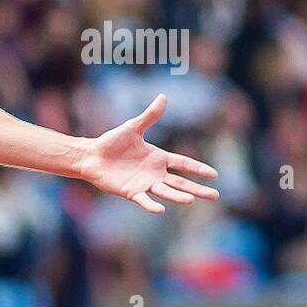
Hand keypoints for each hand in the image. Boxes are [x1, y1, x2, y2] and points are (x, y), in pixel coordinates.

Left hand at [78, 94, 218, 213]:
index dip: (198, 168)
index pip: (183, 163)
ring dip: (178, 196)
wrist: (91, 155)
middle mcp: (155, 173)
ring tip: (191, 200)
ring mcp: (144, 184)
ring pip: (166, 192)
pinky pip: (143, 200)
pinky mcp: (130, 192)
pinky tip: (161, 210)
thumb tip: (163, 97)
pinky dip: (151, 205)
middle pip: (181, 183)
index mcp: (158, 158)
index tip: (214, 175)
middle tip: (215, 196)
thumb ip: (149, 116)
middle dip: (197, 189)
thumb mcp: (133, 127)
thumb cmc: (112, 142)